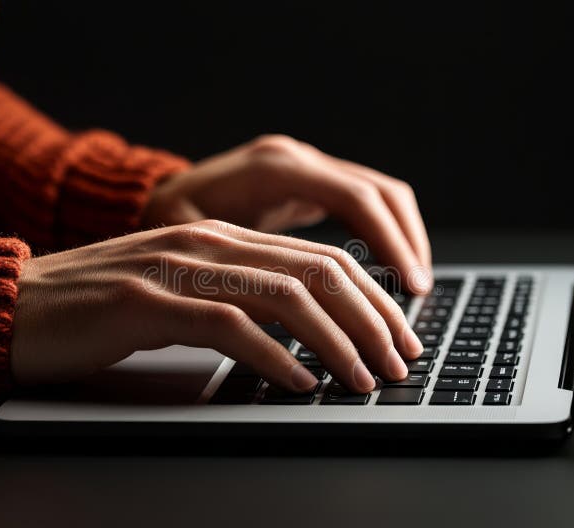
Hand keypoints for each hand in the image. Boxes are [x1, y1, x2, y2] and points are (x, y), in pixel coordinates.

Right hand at [11, 220, 424, 392]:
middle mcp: (205, 243)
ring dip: (335, 341)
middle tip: (398, 359)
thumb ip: (237, 297)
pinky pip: (227, 325)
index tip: (397, 334)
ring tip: (362, 377)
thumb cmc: (100, 308)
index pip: (320, 257)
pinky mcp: (144, 303)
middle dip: (370, 318)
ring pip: (284, 295)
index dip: (370, 296)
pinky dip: (273, 355)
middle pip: (317, 271)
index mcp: (220, 237)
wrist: (16, 305)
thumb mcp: (181, 291)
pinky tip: (299, 381)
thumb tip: (306, 334)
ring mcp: (175, 268)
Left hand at [142, 135, 431, 292]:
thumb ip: (242, 271)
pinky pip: (362, 204)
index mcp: (275, 169)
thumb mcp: (193, 245)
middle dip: (407, 248)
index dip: (391, 244)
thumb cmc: (165, 223)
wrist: (155, 193)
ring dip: (403, 241)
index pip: (356, 198)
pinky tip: (388, 272)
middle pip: (379, 194)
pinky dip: (383, 235)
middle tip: (418, 300)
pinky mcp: (308, 184)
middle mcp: (297, 160)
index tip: (411, 289)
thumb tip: (289, 321)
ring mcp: (306, 168)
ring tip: (414, 290)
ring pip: (379, 195)